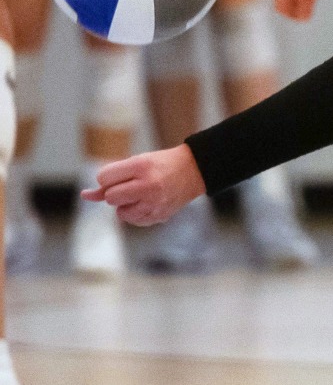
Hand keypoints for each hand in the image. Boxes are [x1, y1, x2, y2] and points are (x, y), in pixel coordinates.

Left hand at [84, 146, 204, 226]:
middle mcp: (149, 184)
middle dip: (115, 193)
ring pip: (121, 213)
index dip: (108, 178)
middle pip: (111, 197)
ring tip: (140, 196)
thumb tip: (85, 195)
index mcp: (141, 166)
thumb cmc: (159, 165)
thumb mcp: (136, 163)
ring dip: (125, 206)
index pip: (104, 177)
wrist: (194, 170)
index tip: (120, 176)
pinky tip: (146, 205)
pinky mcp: (160, 215)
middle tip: (130, 187)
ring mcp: (155, 202)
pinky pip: (133, 221)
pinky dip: (135, 215)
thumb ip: (111, 179)